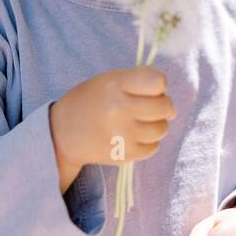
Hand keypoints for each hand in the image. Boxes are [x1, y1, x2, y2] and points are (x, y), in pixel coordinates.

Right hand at [49, 66, 176, 188]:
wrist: (61, 133)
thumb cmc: (90, 101)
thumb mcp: (110, 80)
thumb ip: (141, 85)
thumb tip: (173, 111)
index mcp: (115, 85)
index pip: (157, 82)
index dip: (159, 85)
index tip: (150, 88)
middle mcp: (119, 110)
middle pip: (164, 106)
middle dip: (162, 105)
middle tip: (148, 106)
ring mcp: (122, 135)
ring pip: (161, 129)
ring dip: (156, 124)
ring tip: (139, 121)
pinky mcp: (123, 155)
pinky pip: (153, 148)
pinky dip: (148, 141)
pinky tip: (132, 135)